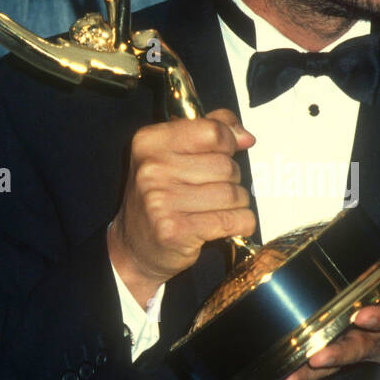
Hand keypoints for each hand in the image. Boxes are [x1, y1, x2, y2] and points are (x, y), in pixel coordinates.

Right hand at [108, 108, 256, 303]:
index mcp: (150, 142)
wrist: (134, 247)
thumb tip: (245, 136)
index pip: (212, 132)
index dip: (229, 143)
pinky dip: (241, 223)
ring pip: (233, 194)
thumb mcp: (172, 154)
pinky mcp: (176, 230)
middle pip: (226, 166)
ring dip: (236, 204)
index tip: (227, 152)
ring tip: (216, 209)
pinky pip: (233, 220)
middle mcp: (152, 169)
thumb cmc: (159, 198)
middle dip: (231, 180)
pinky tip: (226, 225)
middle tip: (212, 191)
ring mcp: (161, 201)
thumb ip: (209, 132)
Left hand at [252, 235, 379, 379]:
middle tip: (318, 357)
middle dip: (335, 353)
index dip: (378, 316)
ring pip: (326, 364)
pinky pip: (309, 371)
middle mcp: (371, 335)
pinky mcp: (332, 355)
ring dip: (305, 373)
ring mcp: (351, 348)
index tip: (364, 315)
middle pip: (352, 347)